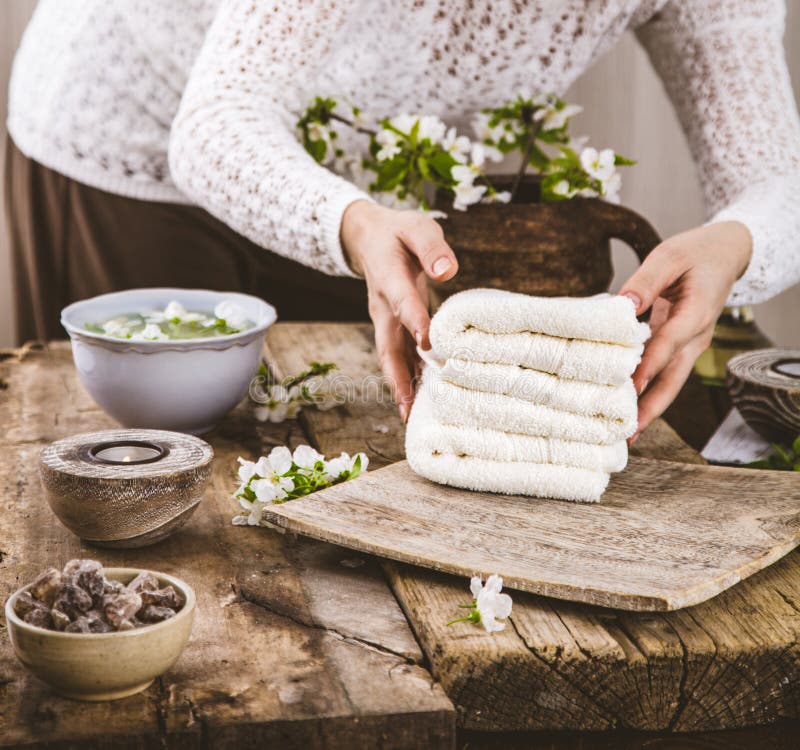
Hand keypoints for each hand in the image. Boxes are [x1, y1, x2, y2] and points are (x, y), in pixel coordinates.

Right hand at [341, 200, 457, 420]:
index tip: (427, 342)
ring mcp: (384, 319)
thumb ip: (432, 248)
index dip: (413, 320)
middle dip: (397, 375)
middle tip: (407, 405)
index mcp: (389, 278)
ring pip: (390, 356)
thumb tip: (448, 271)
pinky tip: (419, 398)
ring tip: (411, 414)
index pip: (402, 301)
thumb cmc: (399, 233)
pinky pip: (397, 355)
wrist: (368, 238)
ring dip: (400, 385)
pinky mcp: (391, 326)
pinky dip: (406, 377)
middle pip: (387, 345)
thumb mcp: (417, 228)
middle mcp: (382, 306)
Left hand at [619, 221, 751, 441]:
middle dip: (653, 406)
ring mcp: (692, 344)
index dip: (650, 365)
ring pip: (672, 381)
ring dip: (651, 406)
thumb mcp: (670, 255)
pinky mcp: (683, 346)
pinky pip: (666, 372)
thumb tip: (622, 305)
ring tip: (627, 432)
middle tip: (630, 431)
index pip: (669, 342)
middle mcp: (697, 335)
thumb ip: (645, 280)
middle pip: (675, 377)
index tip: (631, 386)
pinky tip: (629, 405)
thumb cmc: (695, 252)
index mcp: (696, 312)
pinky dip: (649, 390)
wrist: (725, 254)